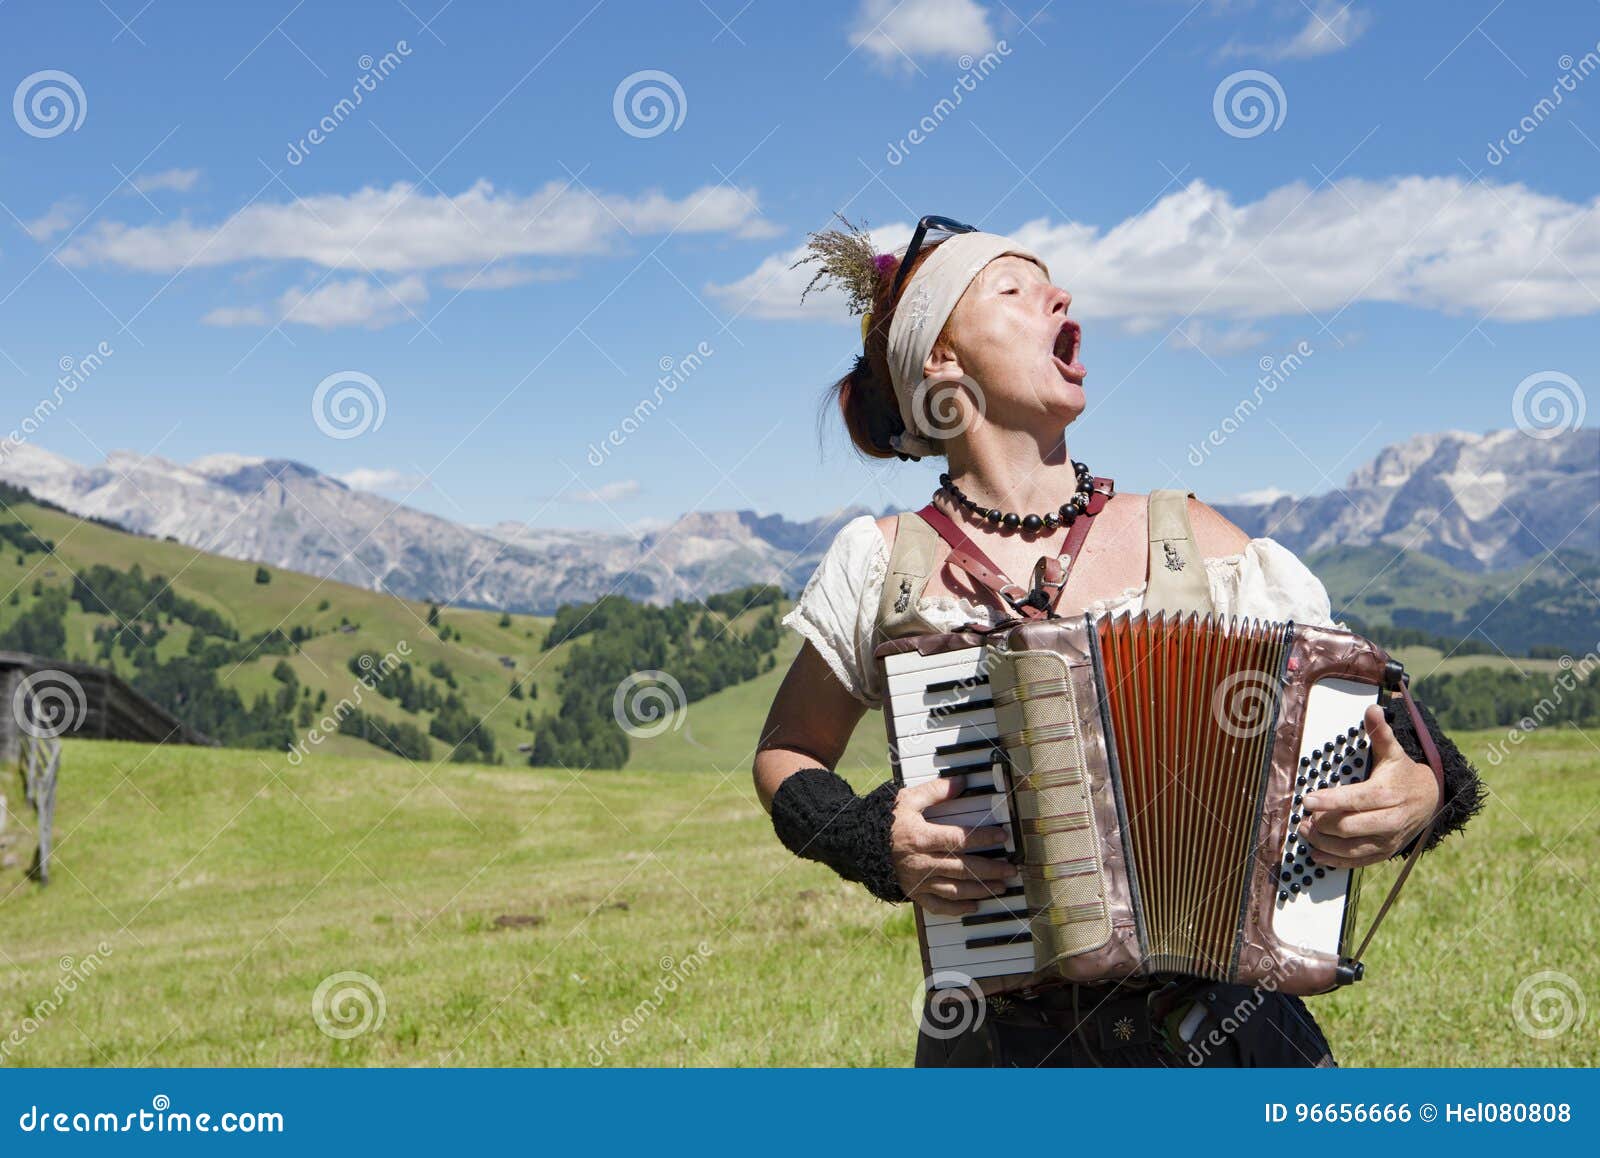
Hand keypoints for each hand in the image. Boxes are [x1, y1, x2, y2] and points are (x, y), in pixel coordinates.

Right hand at [890, 774, 1019, 914]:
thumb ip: (936, 790)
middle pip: (962, 868)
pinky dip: (957, 908)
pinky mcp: (913, 894)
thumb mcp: (907, 799)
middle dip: (990, 869)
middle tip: (1011, 868)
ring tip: (1001, 886)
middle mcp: (920, 863)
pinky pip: (938, 906)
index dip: (983, 838)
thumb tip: (962, 782)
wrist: (856, 843)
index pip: (958, 839)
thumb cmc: (884, 820)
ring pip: (955, 890)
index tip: (1002, 836)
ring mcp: (917, 881)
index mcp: (920, 838)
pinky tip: (974, 905)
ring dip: (981, 889)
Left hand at [1298, 703, 1439, 867]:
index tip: (1307, 799)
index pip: (1355, 800)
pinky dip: (1336, 861)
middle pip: (1351, 827)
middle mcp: (1390, 820)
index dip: (1330, 801)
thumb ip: (1380, 733)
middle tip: (1303, 817)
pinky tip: (1316, 854)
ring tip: (1304, 831)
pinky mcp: (1385, 852)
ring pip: (1352, 848)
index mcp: (1387, 794)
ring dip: (1324, 843)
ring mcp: (1388, 840)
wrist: (1431, 800)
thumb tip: (1372, 708)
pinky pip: (1358, 862)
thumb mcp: (1393, 752)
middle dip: (1323, 824)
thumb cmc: (1403, 775)